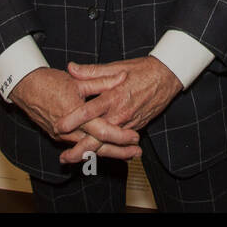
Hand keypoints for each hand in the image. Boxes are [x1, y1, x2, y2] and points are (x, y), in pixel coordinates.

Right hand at [10, 68, 141, 162]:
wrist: (24, 88)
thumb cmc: (50, 82)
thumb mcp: (78, 81)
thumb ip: (102, 81)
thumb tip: (123, 78)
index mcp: (76, 115)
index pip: (102, 131)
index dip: (121, 136)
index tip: (136, 138)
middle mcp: (69, 130)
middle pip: (98, 147)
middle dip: (119, 152)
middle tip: (136, 155)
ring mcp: (62, 136)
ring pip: (89, 150)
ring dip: (109, 153)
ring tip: (127, 156)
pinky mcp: (58, 137)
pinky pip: (79, 146)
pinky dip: (94, 149)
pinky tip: (107, 150)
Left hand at [57, 57, 182, 146]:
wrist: (167, 77)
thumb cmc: (142, 70)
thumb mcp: (117, 66)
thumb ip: (92, 71)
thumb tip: (71, 68)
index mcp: (114, 97)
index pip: (89, 111)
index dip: (73, 120)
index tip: (58, 126)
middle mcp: (121, 114)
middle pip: (97, 136)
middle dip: (80, 149)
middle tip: (64, 158)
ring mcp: (129, 124)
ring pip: (108, 144)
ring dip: (91, 153)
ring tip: (74, 159)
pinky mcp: (136, 128)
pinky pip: (119, 143)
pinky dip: (107, 150)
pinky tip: (95, 157)